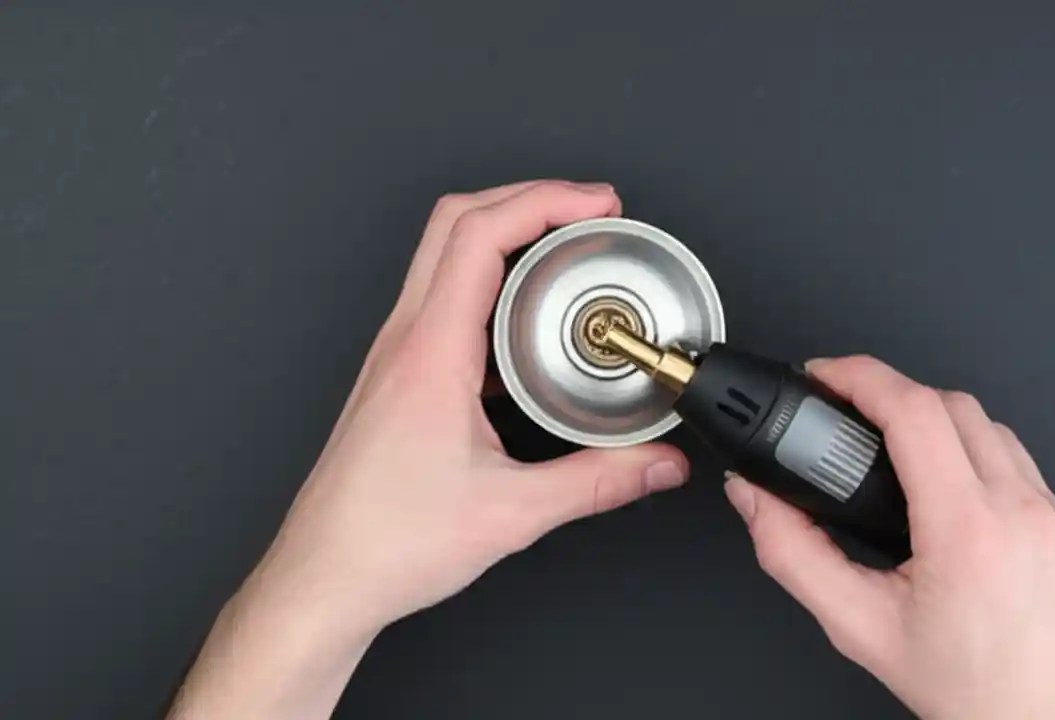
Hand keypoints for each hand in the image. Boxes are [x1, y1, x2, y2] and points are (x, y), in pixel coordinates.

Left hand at [169, 180, 687, 718]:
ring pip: (444, 257)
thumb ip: (599, 483)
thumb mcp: (512, 513)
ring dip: (505, 236)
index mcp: (430, 353)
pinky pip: (442, 301)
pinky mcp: (398, 377)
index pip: (482, 234)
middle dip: (528, 198)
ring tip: (564, 253)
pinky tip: (529, 325)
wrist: (325, 577)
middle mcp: (405, 341)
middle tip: (589, 211)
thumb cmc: (387, 541)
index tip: (597, 204)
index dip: (546, 200)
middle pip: (456, 222)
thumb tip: (657, 462)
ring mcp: (396, 355)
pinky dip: (490, 284)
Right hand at [724, 356, 1054, 719]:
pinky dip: (973, 455)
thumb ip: (795, 556)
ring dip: (936, 420)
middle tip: (846, 407)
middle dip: (892, 392)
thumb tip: (759, 503)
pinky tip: (945, 488)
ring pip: (991, 427)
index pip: (914, 411)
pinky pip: (1019, 463)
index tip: (826, 375)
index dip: (860, 377)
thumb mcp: (862, 630)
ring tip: (890, 447)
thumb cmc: (981, 695)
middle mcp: (1023, 511)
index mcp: (969, 531)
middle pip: (952, 403)